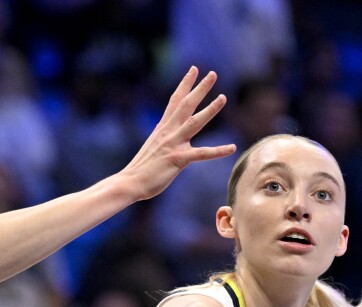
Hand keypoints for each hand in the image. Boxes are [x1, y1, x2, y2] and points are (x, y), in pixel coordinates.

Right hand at [117, 67, 236, 200]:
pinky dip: (218, 151)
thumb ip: (162, 138)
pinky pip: (201, 154)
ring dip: (210, 109)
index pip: (175, 100)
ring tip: (223, 97)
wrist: (129, 182)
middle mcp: (168, 132)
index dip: (185, 84)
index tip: (194, 70)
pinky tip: (232, 148)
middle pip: (186, 105)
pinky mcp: (177, 159)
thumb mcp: (153, 147)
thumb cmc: (141, 169)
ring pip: (194, 122)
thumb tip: (165, 133)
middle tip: (213, 74)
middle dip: (200, 89)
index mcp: (162, 128)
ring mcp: (173, 144)